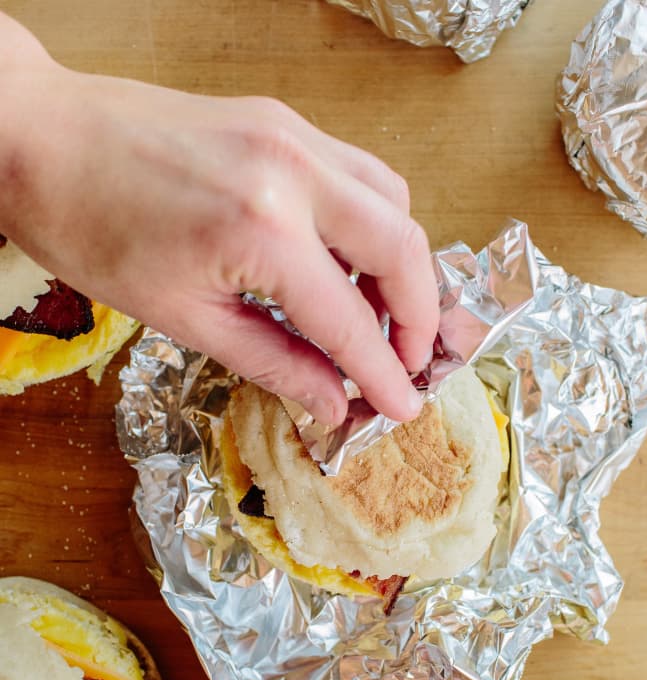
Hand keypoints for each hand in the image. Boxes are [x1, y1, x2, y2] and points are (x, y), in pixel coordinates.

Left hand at [0, 16, 439, 424]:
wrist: (41, 138)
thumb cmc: (89, 229)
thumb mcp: (181, 317)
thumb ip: (272, 361)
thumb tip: (330, 402)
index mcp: (259, 232)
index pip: (348, 319)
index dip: (382, 372)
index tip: (403, 405)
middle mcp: (292, 172)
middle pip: (401, 247)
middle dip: (419, 315)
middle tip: (407, 360)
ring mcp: (292, 135)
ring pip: (394, 199)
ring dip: (400, 263)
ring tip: (375, 312)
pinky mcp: (284, 121)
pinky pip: (359, 172)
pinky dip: (371, 221)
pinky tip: (345, 258)